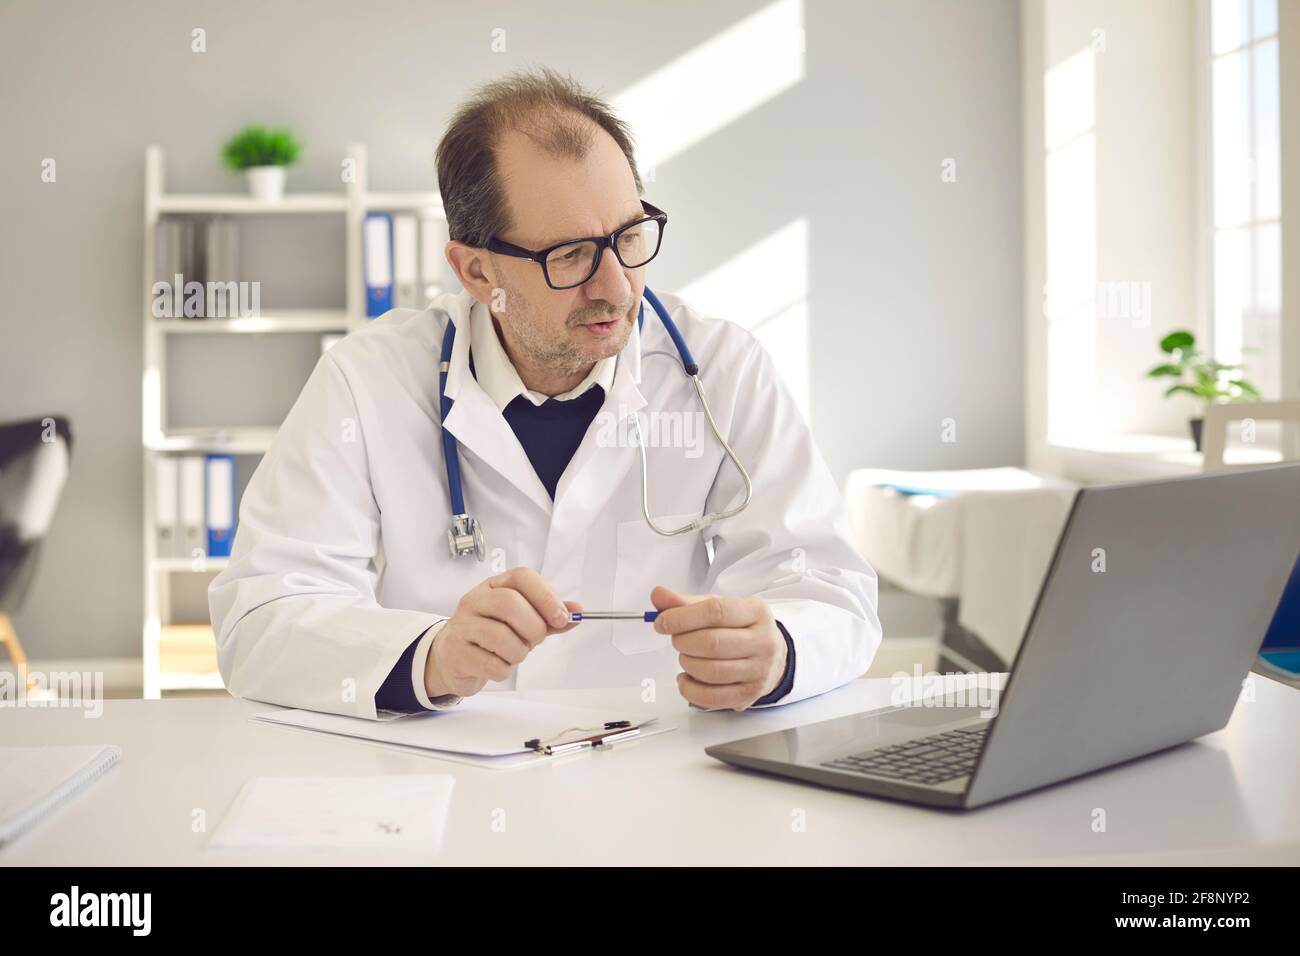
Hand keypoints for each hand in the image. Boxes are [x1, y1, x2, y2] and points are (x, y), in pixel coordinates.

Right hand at [425, 568, 581, 698]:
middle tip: (534, 641)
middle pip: (510, 603)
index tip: (562, 618)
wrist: (452, 657)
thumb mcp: (521, 620)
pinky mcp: (456, 653)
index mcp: (493, 586)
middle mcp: (475, 600)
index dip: (546, 596)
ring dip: (519, 652)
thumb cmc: (491, 635)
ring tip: (515, 654)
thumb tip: (577, 610)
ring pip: (501, 636)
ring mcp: (462, 625)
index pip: (522, 577)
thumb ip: (549, 616)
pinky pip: (491, 664)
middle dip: (533, 628)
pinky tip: (498, 666)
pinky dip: (504, 670)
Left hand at [650, 586, 786, 710]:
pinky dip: (690, 689)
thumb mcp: (718, 607)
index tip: (662, 622)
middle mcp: (763, 641)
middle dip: (683, 641)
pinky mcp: (750, 694)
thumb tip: (659, 596)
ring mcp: (759, 670)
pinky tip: (687, 678)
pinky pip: (712, 697)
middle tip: (677, 639)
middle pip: (711, 642)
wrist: (770, 655)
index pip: (715, 611)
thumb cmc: (740, 628)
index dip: (682, 617)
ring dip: (686, 663)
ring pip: (710, 671)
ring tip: (686, 656)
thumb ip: (686, 602)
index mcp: (756, 612)